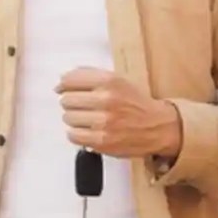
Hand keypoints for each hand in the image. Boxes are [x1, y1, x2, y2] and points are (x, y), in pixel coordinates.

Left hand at [55, 67, 181, 158]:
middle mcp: (106, 99)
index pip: (70, 79)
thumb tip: (60, 84)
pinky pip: (73, 136)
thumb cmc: (135, 104)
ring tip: (89, 119)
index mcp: (109, 81)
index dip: (64, 85)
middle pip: (66, 100)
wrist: (157, 126)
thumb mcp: (117, 80)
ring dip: (75, 119)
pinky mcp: (102, 141)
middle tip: (84, 107)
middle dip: (71, 103)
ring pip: (68, 118)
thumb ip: (89, 76)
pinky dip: (77, 134)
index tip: (65, 89)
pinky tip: (89, 131)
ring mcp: (104, 122)